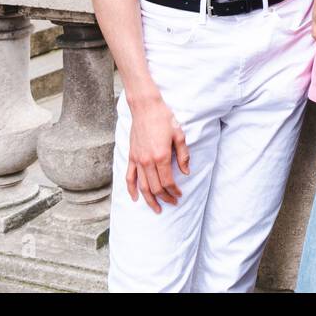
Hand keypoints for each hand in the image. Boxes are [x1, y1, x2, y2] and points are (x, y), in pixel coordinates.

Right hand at [125, 94, 189, 213]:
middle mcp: (147, 161)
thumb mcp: (179, 135)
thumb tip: (186, 172)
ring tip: (156, 208)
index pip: (168, 181)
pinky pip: (129, 177)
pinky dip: (131, 189)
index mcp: (161, 156)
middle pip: (155, 187)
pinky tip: (135, 198)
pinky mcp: (131, 156)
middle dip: (164, 198)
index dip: (174, 191)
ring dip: (149, 199)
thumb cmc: (164, 119)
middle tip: (172, 203)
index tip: (179, 195)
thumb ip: (183, 155)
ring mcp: (137, 159)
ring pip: (142, 186)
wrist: (146, 108)